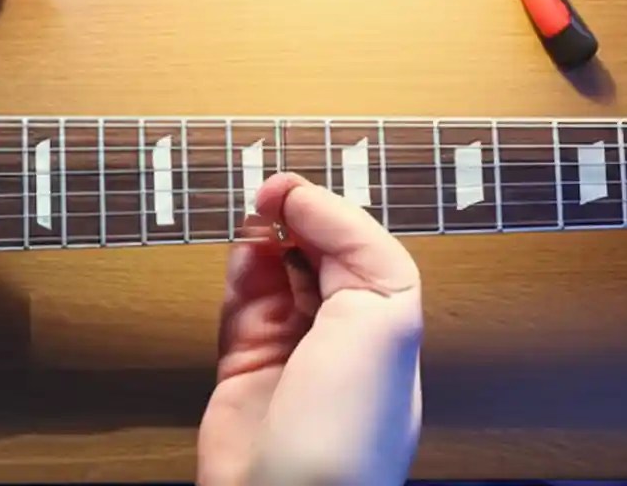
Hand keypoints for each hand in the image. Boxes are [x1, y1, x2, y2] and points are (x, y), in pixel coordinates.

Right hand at [198, 172, 421, 485]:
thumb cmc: (347, 433)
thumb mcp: (380, 318)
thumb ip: (352, 247)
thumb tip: (307, 202)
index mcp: (386, 328)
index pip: (361, 250)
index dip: (328, 214)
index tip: (294, 192)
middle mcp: (341, 340)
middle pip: (317, 258)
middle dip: (295, 223)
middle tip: (270, 197)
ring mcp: (292, 354)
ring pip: (275, 277)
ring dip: (264, 244)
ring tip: (253, 221)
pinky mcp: (246, 367)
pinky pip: (242, 307)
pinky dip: (240, 276)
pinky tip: (241, 254)